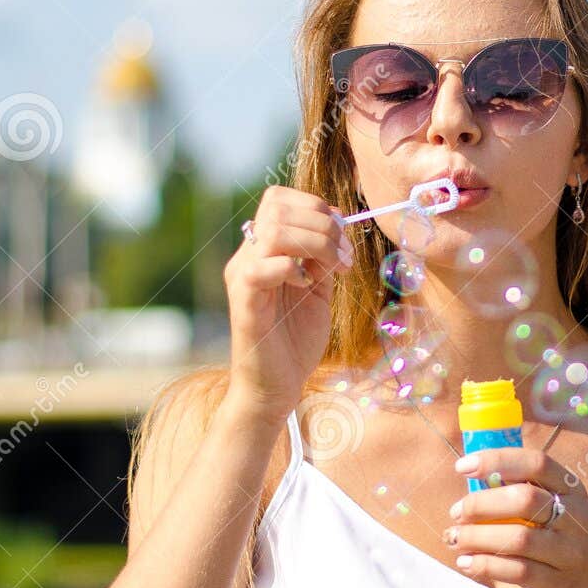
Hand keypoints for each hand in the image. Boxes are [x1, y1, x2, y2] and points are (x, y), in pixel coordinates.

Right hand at [224, 185, 350, 416]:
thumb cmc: (294, 341)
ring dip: (315, 243)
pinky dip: (292, 268)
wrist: (275, 387)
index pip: (277, 199)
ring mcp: (243, 278)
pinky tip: (308, 285)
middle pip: (276, 207)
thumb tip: (338, 221)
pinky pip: (262, 268)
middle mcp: (248, 257)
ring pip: (272, 231)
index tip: (342, 233)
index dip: (314, 205)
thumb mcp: (318, 289)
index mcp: (264, 250)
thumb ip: (322, 257)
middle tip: (344, 256)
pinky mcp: (245, 303)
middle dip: (322, 224)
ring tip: (336, 268)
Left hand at [443, 446, 587, 587]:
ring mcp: (571, 553)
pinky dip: (486, 565)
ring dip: (476, 537)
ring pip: (517, 538)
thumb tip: (481, 484)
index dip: (497, 460)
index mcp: (575, 492)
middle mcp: (577, 518)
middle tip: (456, 512)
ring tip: (455, 539)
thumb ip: (536, 497)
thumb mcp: (571, 516)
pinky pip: (517, 571)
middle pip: (524, 499)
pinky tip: (467, 563)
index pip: (537, 463)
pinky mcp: (561, 585)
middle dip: (481, 503)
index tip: (463, 466)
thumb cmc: (582, 552)